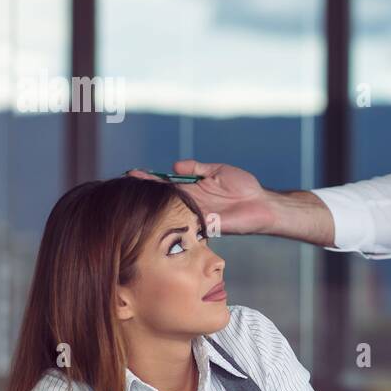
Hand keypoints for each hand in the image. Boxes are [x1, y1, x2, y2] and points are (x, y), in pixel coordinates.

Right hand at [127, 160, 275, 234]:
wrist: (263, 204)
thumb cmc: (244, 187)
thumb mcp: (218, 170)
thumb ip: (197, 168)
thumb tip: (174, 166)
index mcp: (194, 189)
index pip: (168, 184)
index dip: (151, 179)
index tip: (133, 173)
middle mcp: (192, 204)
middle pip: (166, 199)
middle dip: (147, 194)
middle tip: (126, 187)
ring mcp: (199, 215)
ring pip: (173, 211)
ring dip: (156, 206)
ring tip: (136, 199)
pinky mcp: (209, 225)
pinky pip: (189, 222)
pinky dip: (176, 218)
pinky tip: (160, 214)